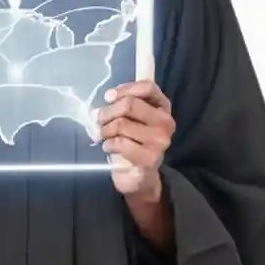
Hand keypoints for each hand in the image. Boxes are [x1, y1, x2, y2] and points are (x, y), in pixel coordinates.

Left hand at [96, 59, 174, 201]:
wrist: (139, 176)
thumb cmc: (133, 141)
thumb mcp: (131, 118)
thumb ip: (124, 102)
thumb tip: (109, 96)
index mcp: (163, 107)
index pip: (147, 87)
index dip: (124, 89)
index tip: (108, 98)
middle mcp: (166, 122)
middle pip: (129, 105)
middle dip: (107, 112)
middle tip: (99, 120)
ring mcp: (160, 141)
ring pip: (121, 124)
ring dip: (105, 130)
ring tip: (104, 136)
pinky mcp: (150, 158)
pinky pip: (120, 143)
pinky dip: (108, 144)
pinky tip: (109, 147)